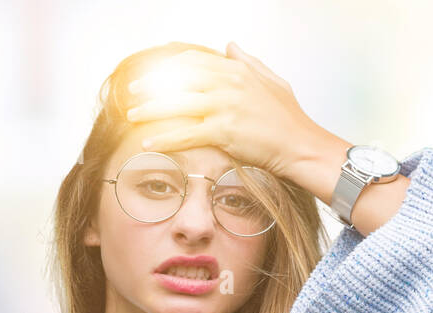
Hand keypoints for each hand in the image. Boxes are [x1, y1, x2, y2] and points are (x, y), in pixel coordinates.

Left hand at [125, 43, 335, 186]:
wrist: (301, 146)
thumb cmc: (288, 119)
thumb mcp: (271, 80)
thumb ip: (247, 61)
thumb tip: (229, 45)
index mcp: (237, 70)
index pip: (194, 60)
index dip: (169, 65)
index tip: (152, 72)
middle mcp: (229, 84)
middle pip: (180, 79)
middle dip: (152, 84)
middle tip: (132, 91)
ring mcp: (226, 106)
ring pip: (178, 104)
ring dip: (151, 110)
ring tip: (131, 115)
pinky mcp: (224, 131)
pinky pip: (186, 134)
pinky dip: (165, 138)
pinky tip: (148, 144)